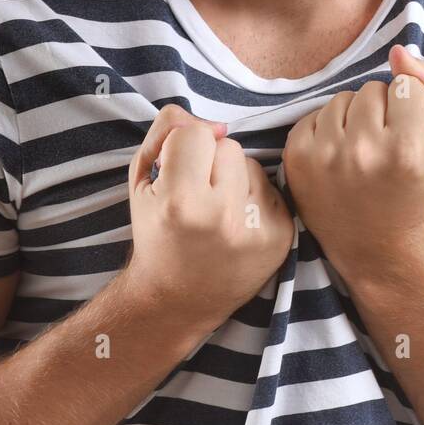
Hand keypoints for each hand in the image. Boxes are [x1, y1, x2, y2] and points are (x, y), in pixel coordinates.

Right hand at [123, 104, 293, 330]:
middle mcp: (223, 217)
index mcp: (181, 202)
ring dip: (235, 178)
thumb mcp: (141, 179)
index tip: (173, 176)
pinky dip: (254, 198)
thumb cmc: (156, 232)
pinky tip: (237, 223)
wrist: (176, 300)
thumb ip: (166, 132)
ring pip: (253, 164)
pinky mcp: (282, 237)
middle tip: (196, 196)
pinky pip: (271, 188)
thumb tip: (216, 124)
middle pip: (229, 145)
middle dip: (210, 163)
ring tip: (216, 210)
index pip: (196, 132)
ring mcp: (257, 229)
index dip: (181, 149)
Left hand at [282, 45, 423, 277]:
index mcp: (406, 150)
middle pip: (373, 89)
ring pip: (343, 97)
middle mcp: (363, 151)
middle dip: (382, 110)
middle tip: (385, 147)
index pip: (408, 85)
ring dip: (354, 116)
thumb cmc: (414, 186)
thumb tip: (398, 53)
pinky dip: (327, 128)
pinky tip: (338, 155)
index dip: (413, 107)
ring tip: (362, 150)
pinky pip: (315, 112)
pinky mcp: (297, 157)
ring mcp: (325, 155)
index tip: (410, 137)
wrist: (374, 243)